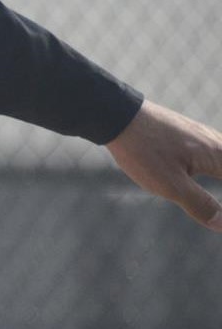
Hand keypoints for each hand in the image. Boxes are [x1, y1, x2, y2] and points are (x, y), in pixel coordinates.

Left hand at [106, 100, 221, 230]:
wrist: (117, 115)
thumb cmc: (143, 151)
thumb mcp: (170, 184)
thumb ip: (199, 205)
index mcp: (219, 156)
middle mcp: (217, 142)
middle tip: (220, 214)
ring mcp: (204, 136)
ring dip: (221, 172)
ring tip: (215, 195)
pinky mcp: (190, 134)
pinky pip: (217, 151)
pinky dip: (219, 164)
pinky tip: (214, 168)